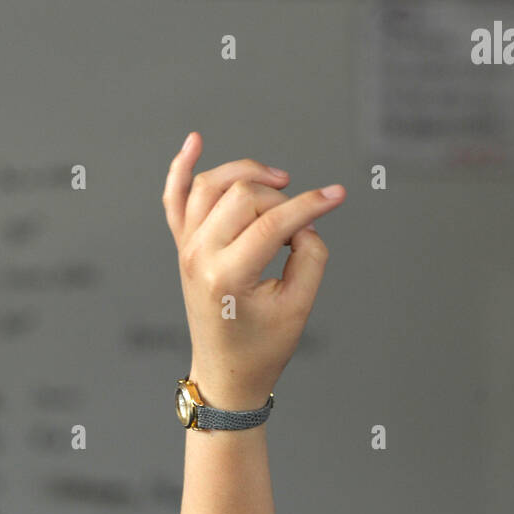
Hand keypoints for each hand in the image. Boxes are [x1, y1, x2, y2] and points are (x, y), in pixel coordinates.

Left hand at [163, 131, 345, 409]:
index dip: (309, 205)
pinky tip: (194, 140)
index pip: (271, 222)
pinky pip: (176, 198)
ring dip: (247, 174)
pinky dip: (182, 168)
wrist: (226, 373)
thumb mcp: (298, 307)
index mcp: (225, 276)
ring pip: (211, 185)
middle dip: (281, 200)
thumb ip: (310, 256)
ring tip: (277, 183)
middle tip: (300, 227)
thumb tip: (304, 219)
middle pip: (243, 195)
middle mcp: (198, 257)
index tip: (337, 195)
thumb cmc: (261, 347)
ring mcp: (186, 249)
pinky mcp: (183, 246)